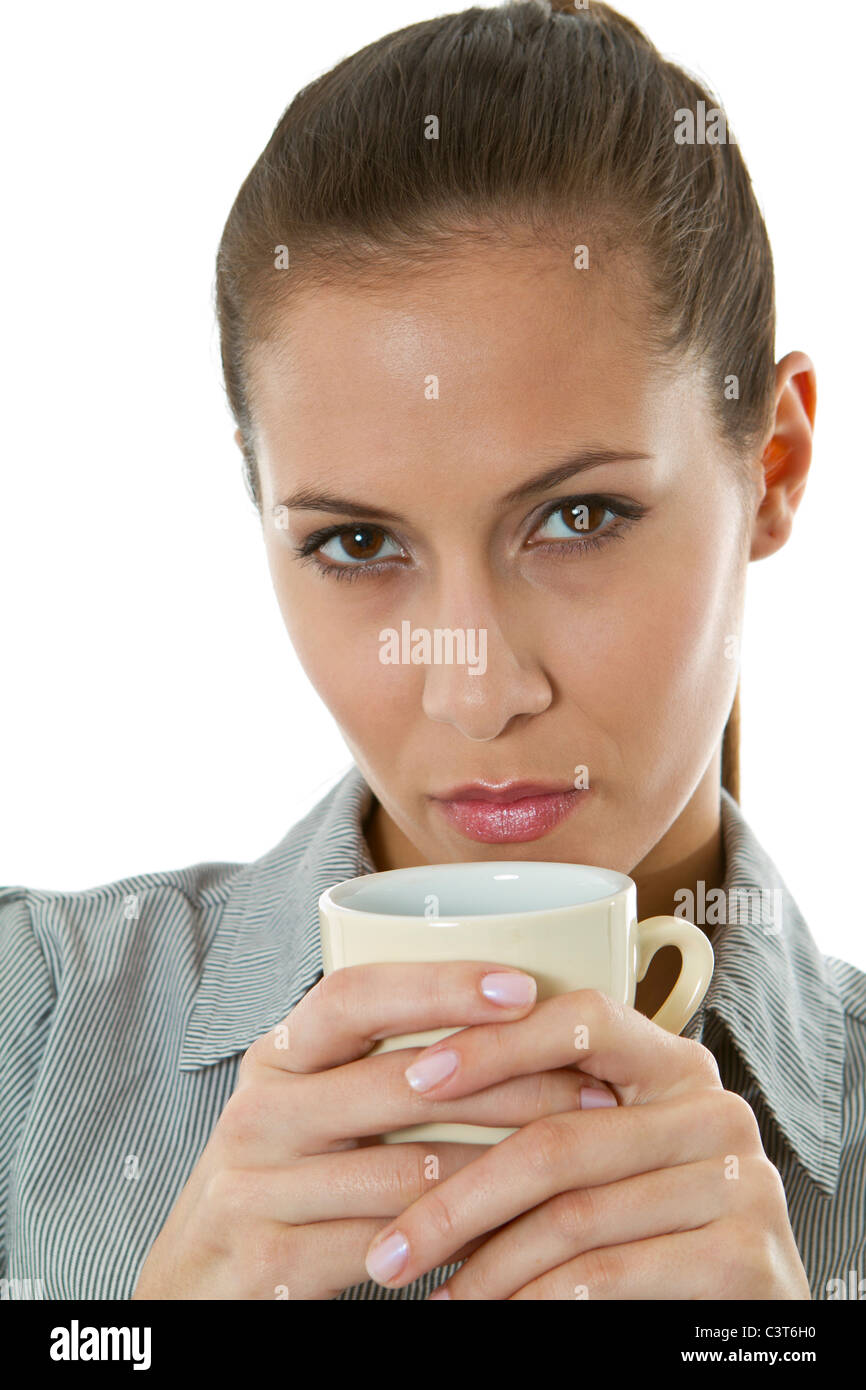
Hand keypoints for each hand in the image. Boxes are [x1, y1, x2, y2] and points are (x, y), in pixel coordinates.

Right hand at [130, 962, 616, 1298]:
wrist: (192, 1286)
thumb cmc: (282, 1178)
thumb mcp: (309, 1105)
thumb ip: (378, 1062)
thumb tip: (508, 1014)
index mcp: (277, 1055)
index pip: (355, 995)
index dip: (440, 985)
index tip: (524, 987)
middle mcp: (260, 1111)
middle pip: (404, 1083)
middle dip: (514, 1086)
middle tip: (594, 1091)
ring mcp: (257, 1189)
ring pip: (412, 1171)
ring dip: (507, 1168)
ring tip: (574, 1160)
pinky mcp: (272, 1263)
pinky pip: (393, 1245)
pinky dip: (462, 1239)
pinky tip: (510, 1230)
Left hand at [361, 989, 811, 1299]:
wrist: (740, 1324)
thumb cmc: (650, 1227)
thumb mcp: (608, 1156)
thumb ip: (550, 1114)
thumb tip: (415, 1091)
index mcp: (675, 1063)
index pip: (584, 1017)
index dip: (496, 1043)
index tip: (416, 1078)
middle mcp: (715, 1109)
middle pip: (558, 1138)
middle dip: (457, 1200)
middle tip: (391, 1249)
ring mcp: (740, 1181)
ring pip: (572, 1216)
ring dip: (489, 1266)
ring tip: (437, 1294)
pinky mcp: (744, 1254)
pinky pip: (609, 1272)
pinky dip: (538, 1300)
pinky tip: (498, 1314)